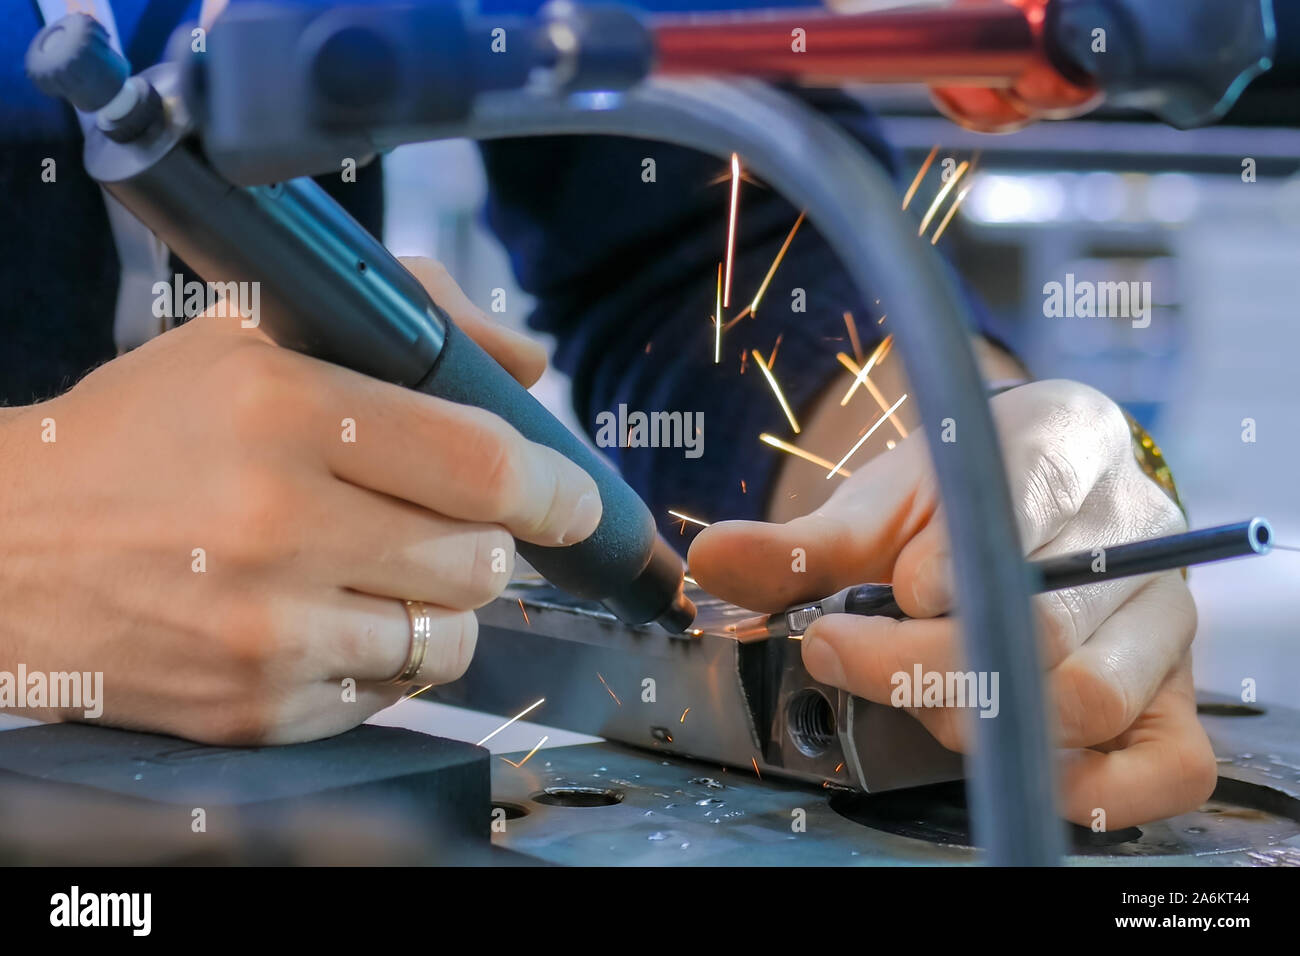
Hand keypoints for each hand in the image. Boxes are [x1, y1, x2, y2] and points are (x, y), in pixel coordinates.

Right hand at [0, 257, 599, 743]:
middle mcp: (276, 523)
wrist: (6, 554)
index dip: (553, 487)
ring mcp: (265, 628)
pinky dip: (387, 655)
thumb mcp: (252, 338)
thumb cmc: (140, 436)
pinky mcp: (255, 707)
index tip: (571, 496)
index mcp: (281, 407)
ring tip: (383, 568)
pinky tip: (331, 616)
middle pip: (480, 559)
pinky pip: (391, 690)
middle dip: (488, 542)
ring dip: (442, 603)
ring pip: (450, 635)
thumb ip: (410, 319)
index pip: (483, 465)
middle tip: (448, 522)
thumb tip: (527, 360)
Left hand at [689, 379, 1215, 828]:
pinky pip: (1166, 767)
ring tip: (917, 696)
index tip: (892, 589)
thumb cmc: (948, 509)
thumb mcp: (877, 505)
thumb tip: (710, 560)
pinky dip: (1084, 788)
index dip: (952, 555)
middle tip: (844, 653)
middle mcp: (1134, 528)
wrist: (1024, 513)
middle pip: (1044, 621)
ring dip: (976, 716)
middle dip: (923, 660)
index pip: (1031, 489)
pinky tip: (1004, 760)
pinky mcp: (1173, 698)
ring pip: (1087, 696)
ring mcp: (1163, 619)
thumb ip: (802, 542)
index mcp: (1064, 441)